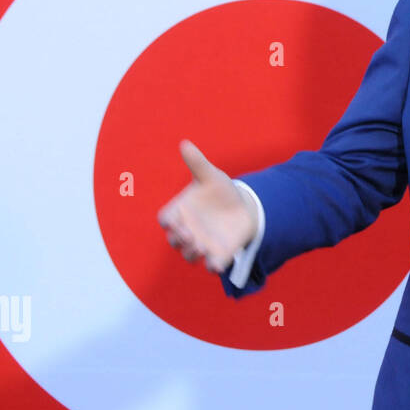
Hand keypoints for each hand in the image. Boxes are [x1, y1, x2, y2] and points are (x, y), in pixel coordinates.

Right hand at [157, 139, 256, 274]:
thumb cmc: (220, 190)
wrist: (243, 207)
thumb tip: (185, 143)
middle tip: (189, 235)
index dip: (168, 222)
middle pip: (174, 240)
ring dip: (193, 253)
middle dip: (179, 240)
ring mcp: (200, 245)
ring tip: (203, 246)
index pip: (166, 219)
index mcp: (180, 211)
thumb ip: (197, 163)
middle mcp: (186, 231)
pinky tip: (216, 263)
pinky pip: (211, 265)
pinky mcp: (217, 254)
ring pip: (190, 256)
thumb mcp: (211, 175)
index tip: (173, 220)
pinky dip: (212, 266)